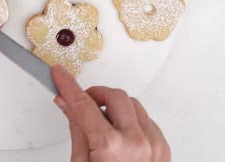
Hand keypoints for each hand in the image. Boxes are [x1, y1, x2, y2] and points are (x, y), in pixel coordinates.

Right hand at [52, 65, 170, 161]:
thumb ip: (77, 130)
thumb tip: (67, 104)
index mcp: (110, 147)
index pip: (83, 103)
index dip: (68, 85)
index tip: (60, 74)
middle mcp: (136, 143)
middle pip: (113, 95)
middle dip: (95, 94)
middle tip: (82, 101)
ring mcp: (154, 145)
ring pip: (133, 104)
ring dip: (114, 107)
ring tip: (102, 122)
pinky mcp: (164, 148)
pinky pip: (146, 120)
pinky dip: (131, 120)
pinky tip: (119, 133)